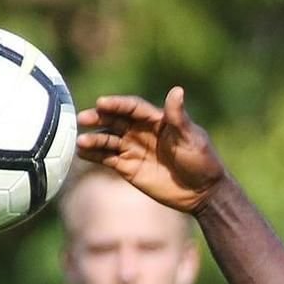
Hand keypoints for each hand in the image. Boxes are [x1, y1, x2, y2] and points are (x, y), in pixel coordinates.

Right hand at [75, 86, 224, 212]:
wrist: (203, 193)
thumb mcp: (191, 138)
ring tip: (81, 141)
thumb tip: (178, 90)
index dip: (117, 104)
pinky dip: (94, 155)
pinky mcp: (128, 167)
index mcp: (155, 120)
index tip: (102, 103)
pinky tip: (81, 153)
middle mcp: (140, 131)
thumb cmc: (201, 161)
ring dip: (93, 139)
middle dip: (98, 118)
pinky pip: (106, 158)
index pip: (131, 107)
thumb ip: (178, 117)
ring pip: (107, 139)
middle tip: (83, 119)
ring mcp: (132, 149)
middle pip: (114, 120)